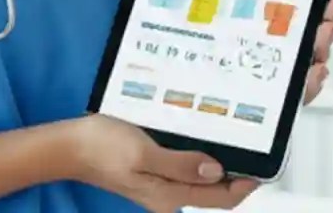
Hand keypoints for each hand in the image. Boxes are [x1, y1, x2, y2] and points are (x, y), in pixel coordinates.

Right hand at [68, 114, 258, 211]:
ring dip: (217, 161)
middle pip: (213, 190)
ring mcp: (160, 184)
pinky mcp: (152, 170)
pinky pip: (184, 166)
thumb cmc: (102, 147)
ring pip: (200, 177)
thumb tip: (217, 171)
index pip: (220, 199)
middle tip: (251, 142)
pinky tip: (201, 134)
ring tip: (232, 135)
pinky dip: (198, 154)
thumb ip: (181, 164)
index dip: (246, 185)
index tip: (264, 164)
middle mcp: (168, 195)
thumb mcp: (143, 153)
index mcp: (169, 195)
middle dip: (235, 172)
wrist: (68, 146)